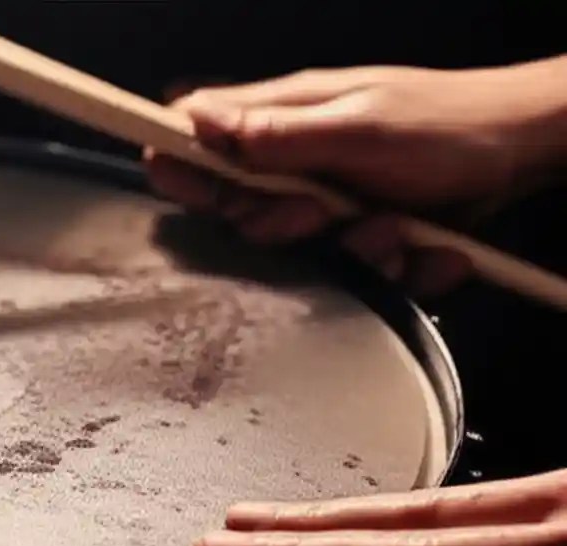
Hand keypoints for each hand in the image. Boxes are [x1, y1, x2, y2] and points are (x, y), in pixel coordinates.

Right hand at [145, 57, 566, 295]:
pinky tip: (423, 247)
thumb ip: (277, 133)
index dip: (177, 162)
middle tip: (321, 212)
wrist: (524, 151)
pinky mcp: (361, 238)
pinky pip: (352, 273)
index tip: (174, 181)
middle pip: (241, 211)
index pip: (201, 137)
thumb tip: (198, 119)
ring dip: (350, 251)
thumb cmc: (449, 123)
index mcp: (284, 122)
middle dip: (280, 224)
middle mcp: (297, 163)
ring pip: (299, 253)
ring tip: (395, 227)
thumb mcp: (359, 126)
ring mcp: (330, 203)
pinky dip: (392, 269)